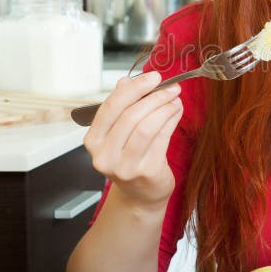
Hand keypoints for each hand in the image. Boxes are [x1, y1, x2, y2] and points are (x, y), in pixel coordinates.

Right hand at [83, 70, 183, 209]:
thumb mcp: (120, 132)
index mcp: (93, 140)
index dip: (134, 88)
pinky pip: (161, 138)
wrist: (141, 194)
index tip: (153, 76)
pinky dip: (171, 120)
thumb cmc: (131, 158)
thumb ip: (122, 106)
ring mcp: (124, 166)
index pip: (111, 107)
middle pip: (130, 116)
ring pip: (146, 127)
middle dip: (154, 96)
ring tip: (176, 98)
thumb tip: (125, 81)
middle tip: (171, 87)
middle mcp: (104, 155)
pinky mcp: (146, 172)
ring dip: (164, 108)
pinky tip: (176, 111)